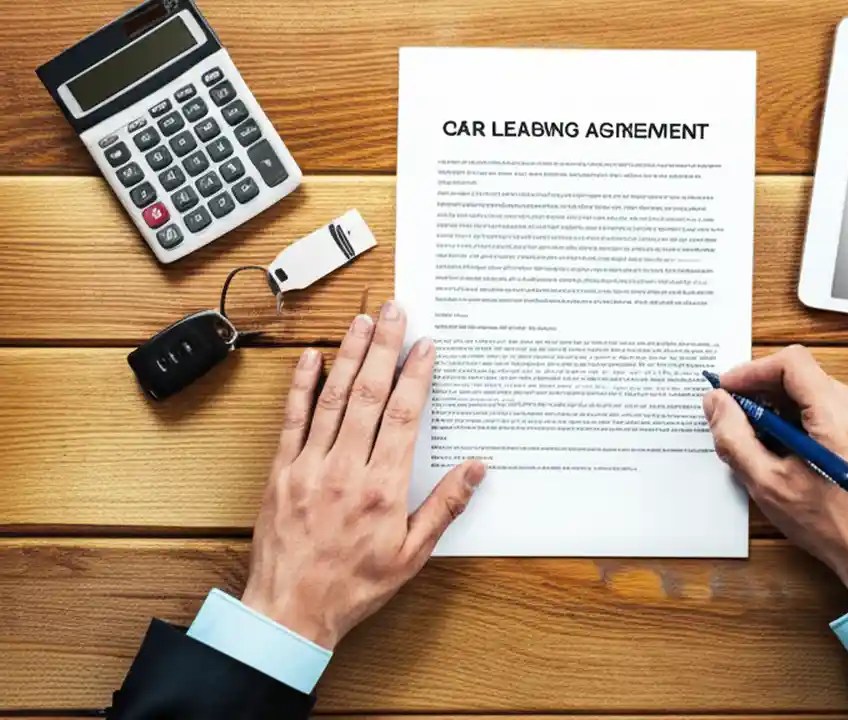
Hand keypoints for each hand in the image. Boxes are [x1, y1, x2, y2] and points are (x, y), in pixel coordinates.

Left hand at [241, 301, 484, 647]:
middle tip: (394, 312)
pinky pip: (293, 419)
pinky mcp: (281, 472)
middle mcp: (345, 469)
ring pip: (333, 398)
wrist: (290, 611)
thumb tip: (475, 468)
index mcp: (382, 488)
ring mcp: (309, 467)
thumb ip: (444, 506)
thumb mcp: (412, 554)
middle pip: (368, 394)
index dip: (416, 375)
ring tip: (361, 322)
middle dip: (383, 348)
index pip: (402, 416)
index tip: (425, 346)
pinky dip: (302, 386)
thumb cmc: (354, 586)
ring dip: (348, 355)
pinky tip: (311, 358)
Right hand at [702, 345, 847, 601]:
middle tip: (733, 415)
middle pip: (798, 373)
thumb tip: (716, 402)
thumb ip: (735, 437)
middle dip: (760, 389)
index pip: (791, 362)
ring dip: (776, 404)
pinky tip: (780, 444)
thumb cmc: (827, 523)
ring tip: (755, 436)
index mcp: (837, 416)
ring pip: (808, 387)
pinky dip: (794, 414)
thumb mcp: (768, 483)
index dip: (752, 371)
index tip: (727, 389)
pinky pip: (822, 403)